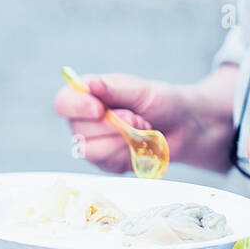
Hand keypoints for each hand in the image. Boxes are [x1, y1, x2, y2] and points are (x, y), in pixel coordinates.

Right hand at [54, 67, 236, 174]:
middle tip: (138, 118)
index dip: (76, 107)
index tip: (99, 109)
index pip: (64, 102)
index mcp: (88, 96)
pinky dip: (128, 153)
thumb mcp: (141, 91)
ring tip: (142, 130)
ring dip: (122, 140)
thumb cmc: (163, 102)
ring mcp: (93, 144)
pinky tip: (140, 144)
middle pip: (79, 130)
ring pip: (92, 150)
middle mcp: (85, 121)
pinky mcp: (106, 163)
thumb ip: (113, 90)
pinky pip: (107, 163)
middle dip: (113, 126)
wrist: (184, 127)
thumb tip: (89, 85)